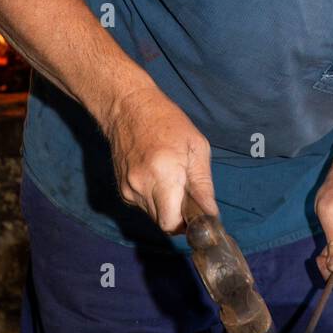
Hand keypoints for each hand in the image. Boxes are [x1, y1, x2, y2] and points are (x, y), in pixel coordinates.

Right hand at [105, 83, 215, 233]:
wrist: (128, 107)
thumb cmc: (167, 122)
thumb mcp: (197, 147)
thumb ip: (203, 185)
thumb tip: (211, 213)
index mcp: (164, 174)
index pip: (170, 223)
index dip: (185, 226)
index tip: (195, 216)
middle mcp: (141, 185)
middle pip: (162, 223)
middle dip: (178, 216)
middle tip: (188, 196)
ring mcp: (128, 188)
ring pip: (152, 215)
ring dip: (166, 207)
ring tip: (172, 180)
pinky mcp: (121, 188)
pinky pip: (142, 204)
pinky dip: (153, 198)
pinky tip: (157, 177)